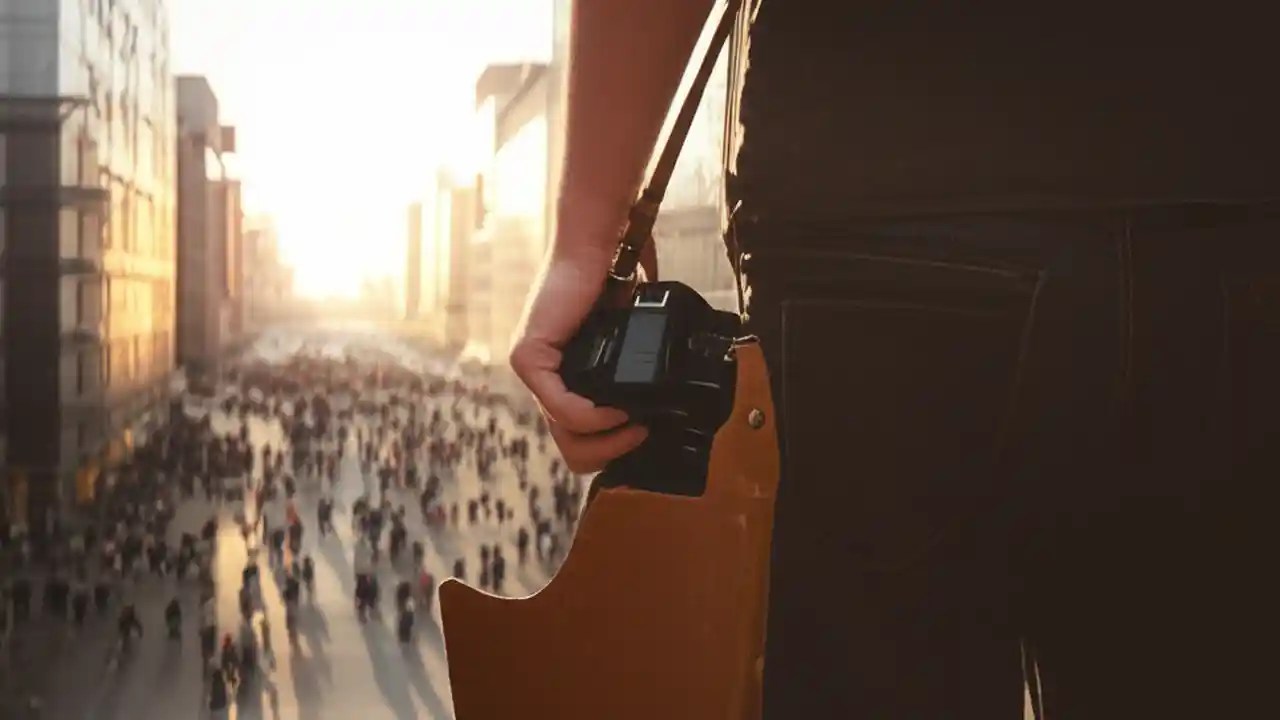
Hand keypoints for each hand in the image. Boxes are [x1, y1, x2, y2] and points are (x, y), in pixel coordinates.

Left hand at [510, 245, 654, 472]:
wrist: (599, 247)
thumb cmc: (616, 282)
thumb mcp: (628, 341)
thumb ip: (633, 369)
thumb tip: (665, 402)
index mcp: (566, 380)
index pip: (580, 439)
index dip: (614, 447)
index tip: (645, 429)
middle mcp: (544, 381)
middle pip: (571, 449)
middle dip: (611, 452)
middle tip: (641, 434)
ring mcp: (532, 372)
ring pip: (565, 438)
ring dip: (607, 440)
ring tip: (634, 424)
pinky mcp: (528, 359)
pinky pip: (563, 410)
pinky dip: (594, 418)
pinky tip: (618, 411)